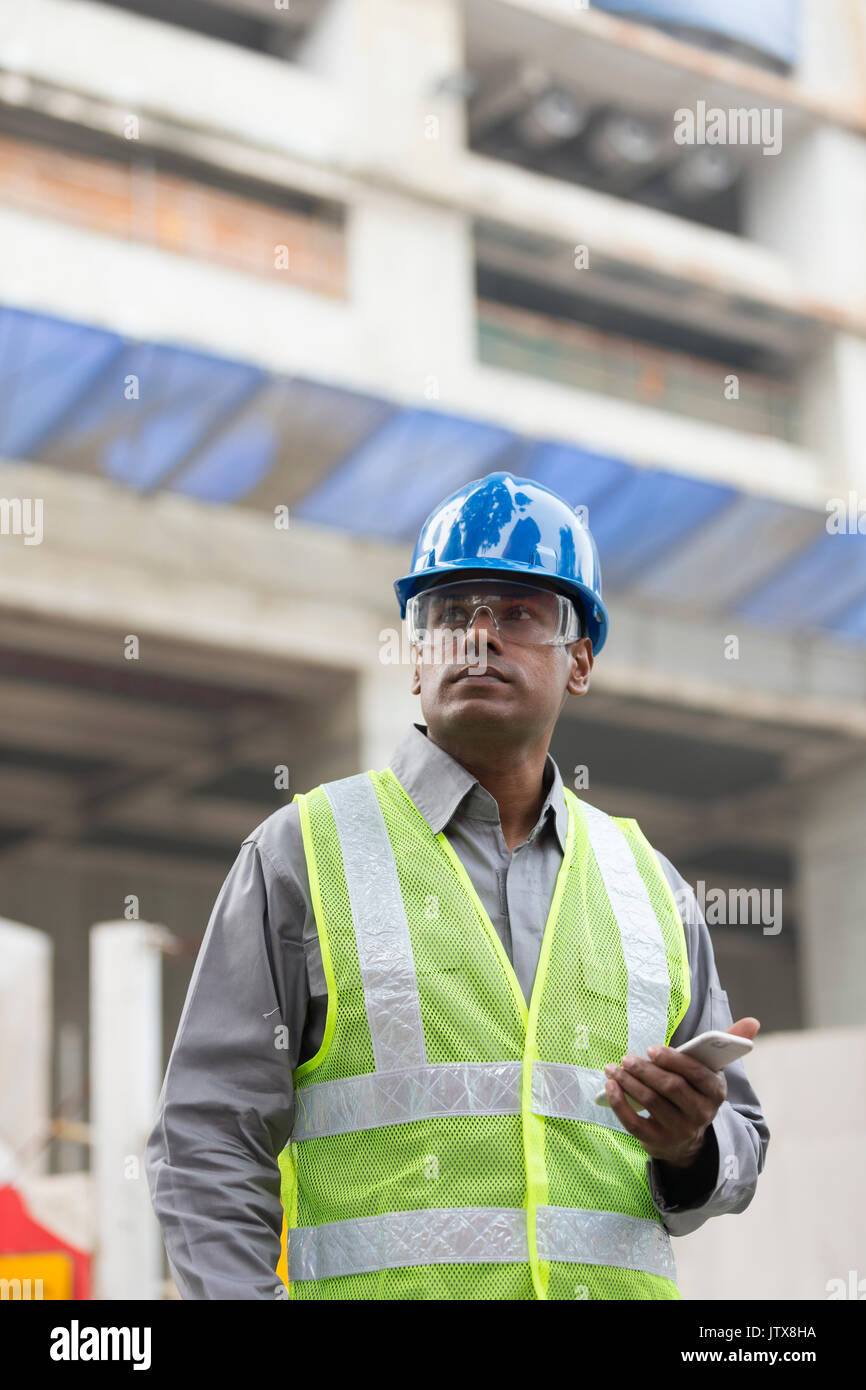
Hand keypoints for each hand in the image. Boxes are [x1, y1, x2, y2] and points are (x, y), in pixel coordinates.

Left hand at [602, 1017, 760, 1167]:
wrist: (687, 1139)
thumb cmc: (694, 1091)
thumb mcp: (712, 1071)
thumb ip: (729, 1043)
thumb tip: (753, 1021)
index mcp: (716, 1092)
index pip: (697, 1075)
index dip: (674, 1061)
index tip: (652, 1049)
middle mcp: (701, 1114)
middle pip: (671, 1088)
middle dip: (646, 1071)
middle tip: (626, 1058)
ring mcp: (679, 1131)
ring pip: (651, 1103)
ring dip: (628, 1083)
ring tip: (613, 1068)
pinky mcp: (657, 1143)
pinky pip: (635, 1123)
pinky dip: (619, 1103)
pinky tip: (610, 1087)